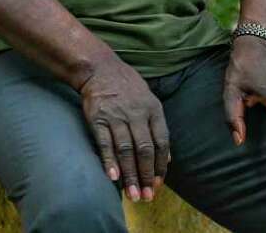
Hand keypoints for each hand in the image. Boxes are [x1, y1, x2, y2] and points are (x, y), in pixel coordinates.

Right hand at [76, 54, 169, 202]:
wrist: (100, 69)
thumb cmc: (128, 87)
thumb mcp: (150, 101)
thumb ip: (158, 128)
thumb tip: (168, 158)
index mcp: (153, 109)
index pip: (161, 142)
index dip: (161, 165)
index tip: (159, 184)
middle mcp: (136, 113)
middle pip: (144, 149)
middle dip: (147, 176)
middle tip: (148, 197)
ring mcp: (116, 116)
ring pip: (126, 150)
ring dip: (130, 175)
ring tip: (133, 195)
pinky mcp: (97, 119)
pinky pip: (105, 143)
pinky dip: (109, 161)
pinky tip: (113, 178)